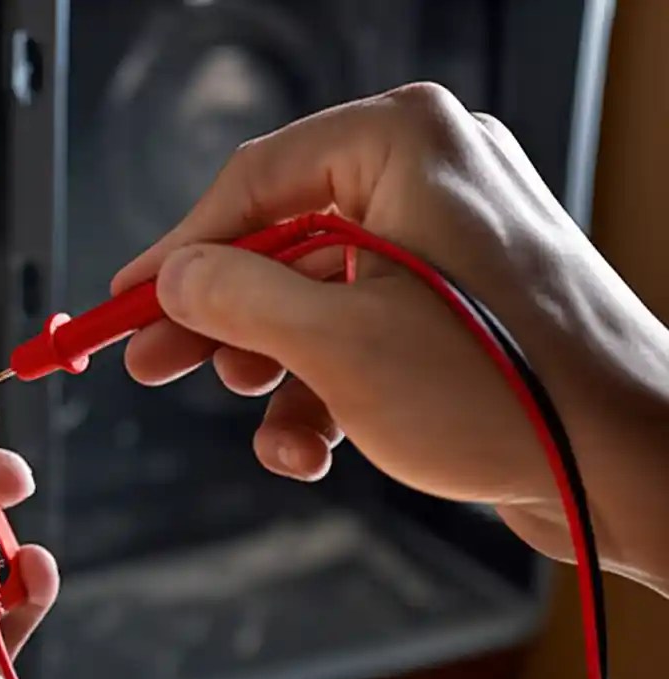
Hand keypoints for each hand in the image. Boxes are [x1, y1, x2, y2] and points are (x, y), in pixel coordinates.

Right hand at [112, 82, 668, 593]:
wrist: (638, 468)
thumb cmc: (513, 387)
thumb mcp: (334, 341)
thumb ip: (234, 297)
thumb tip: (173, 278)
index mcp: (403, 144)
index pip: (254, 181)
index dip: (178, 247)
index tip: (127, 297)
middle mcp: (427, 180)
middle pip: (279, 241)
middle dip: (219, 317)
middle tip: (155, 359)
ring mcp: (445, 246)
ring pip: (316, 299)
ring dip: (278, 372)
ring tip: (265, 425)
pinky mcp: (456, 308)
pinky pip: (362, 332)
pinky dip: (329, 390)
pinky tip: (313, 448)